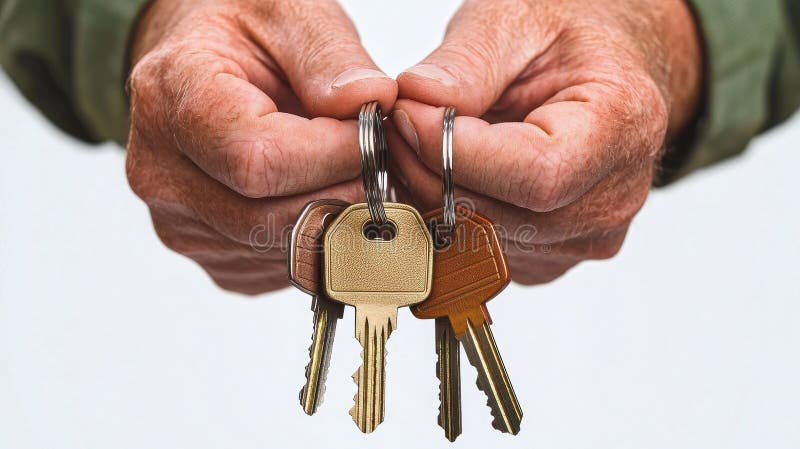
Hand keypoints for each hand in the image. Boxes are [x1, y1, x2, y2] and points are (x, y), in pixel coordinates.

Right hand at [126, 0, 395, 294]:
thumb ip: (329, 55)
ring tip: (352, 173)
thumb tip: (368, 104)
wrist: (201, 71)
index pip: (257, 159)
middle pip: (270, 217)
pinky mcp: (211, 256)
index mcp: (171, 97)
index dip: (333, 155)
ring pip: (282, 250)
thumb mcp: (288, 10)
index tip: (373, 134)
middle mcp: (161, 173)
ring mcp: (181, 224)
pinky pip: (280, 268)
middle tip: (379, 161)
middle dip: (343, 191)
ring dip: (336, 219)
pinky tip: (324, 196)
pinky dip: (318, 240)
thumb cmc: (243, 36)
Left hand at [391, 0, 701, 283]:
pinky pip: (476, 250)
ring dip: (429, 191)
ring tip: (418, 140)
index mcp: (621, 131)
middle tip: (397, 122)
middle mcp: (609, 201)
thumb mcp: (519, 17)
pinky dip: (443, 213)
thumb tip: (420, 98)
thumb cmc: (568, 42)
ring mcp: (578, 239)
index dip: (457, 153)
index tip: (408, 114)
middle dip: (429, 169)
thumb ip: (470, 59)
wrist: (597, 74)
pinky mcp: (544, 257)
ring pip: (476, 238)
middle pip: (499, 214)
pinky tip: (441, 170)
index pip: (535, 175)